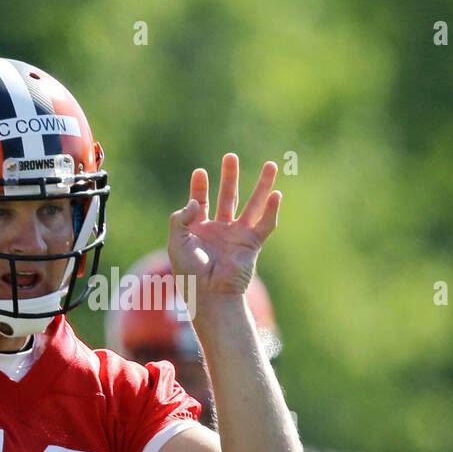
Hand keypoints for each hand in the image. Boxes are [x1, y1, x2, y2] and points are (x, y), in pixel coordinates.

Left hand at [167, 154, 280, 306]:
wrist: (210, 294)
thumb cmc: (190, 273)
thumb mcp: (175, 242)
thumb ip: (180, 218)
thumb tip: (195, 202)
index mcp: (199, 229)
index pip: (201, 201)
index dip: (200, 187)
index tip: (200, 172)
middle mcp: (220, 229)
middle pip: (227, 196)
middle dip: (229, 177)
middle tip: (231, 157)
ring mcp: (237, 235)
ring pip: (252, 205)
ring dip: (261, 185)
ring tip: (271, 165)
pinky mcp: (252, 244)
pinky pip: (265, 224)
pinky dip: (272, 210)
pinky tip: (277, 195)